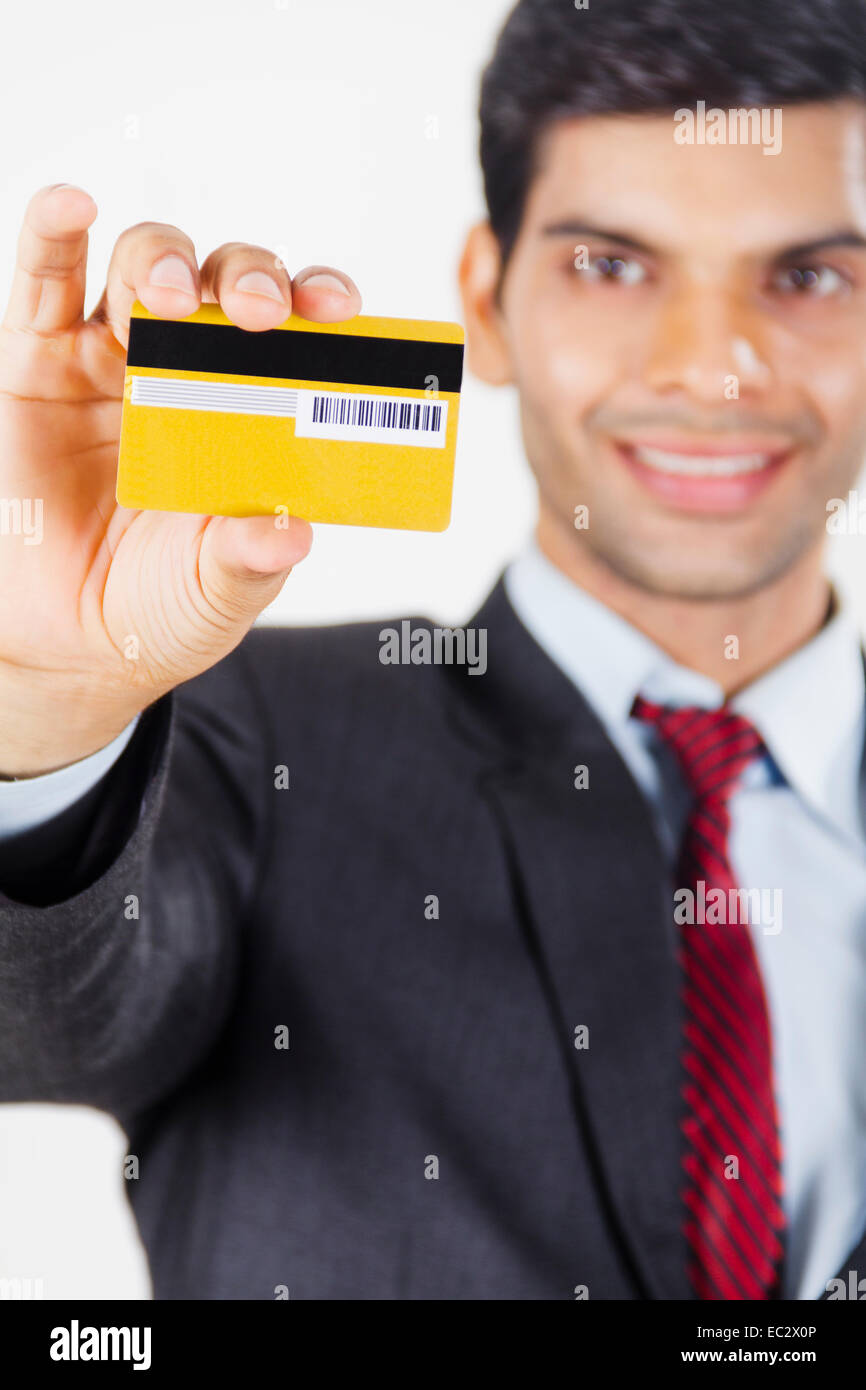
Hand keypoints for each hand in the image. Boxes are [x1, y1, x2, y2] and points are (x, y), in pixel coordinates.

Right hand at [0, 184, 361, 774]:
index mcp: (254, 414)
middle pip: (230, 288)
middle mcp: (192, 372)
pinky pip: (44, 280)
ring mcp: (113, 357)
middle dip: (252, 281)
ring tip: (169, 299)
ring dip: (165, 264)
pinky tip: (72, 205)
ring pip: (146, 269)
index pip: (301, 341)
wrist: (61, 641)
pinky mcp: (36, 358)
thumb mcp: (215, 595)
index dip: (322, 309)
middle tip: (262, 313)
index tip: (343, 311)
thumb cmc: (157, 607)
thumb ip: (249, 563)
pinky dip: (55, 232)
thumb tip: (294, 534)